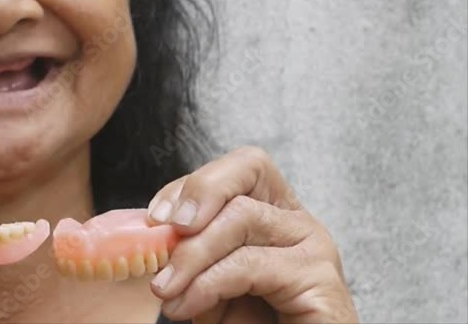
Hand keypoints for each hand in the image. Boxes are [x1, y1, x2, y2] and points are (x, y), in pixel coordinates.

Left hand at [146, 146, 357, 322]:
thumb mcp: (208, 280)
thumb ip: (190, 251)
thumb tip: (152, 232)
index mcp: (273, 214)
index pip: (240, 166)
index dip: (194, 183)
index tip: (156, 218)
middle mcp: (298, 223)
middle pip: (243, 175)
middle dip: (191, 207)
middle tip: (157, 250)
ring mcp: (314, 248)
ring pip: (242, 216)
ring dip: (191, 254)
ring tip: (167, 291)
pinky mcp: (320, 281)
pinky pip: (251, 263)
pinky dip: (209, 283)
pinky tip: (190, 306)